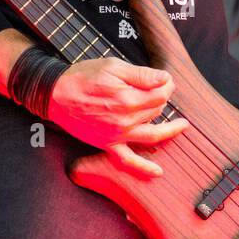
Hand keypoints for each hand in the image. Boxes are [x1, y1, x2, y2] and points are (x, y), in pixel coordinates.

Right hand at [47, 56, 188, 176]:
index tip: (164, 79)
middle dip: (162, 99)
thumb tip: (166, 79)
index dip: (166, 84)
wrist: (56, 95)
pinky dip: (144, 168)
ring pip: (152, 134)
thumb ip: (142, 75)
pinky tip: (158, 172)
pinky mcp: (108, 144)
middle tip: (159, 90)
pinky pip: (128, 161)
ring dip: (168, 130)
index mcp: (129, 98)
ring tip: (181, 125)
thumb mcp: (113, 66)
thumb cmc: (83, 77)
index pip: (161, 94)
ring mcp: (118, 135)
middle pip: (157, 111)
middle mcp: (126, 120)